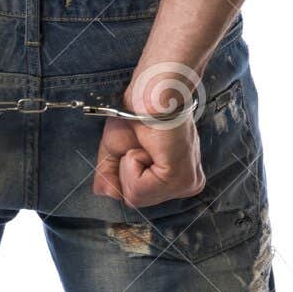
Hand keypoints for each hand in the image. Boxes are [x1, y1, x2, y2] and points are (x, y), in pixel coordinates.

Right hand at [92, 94, 204, 209]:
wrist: (152, 90)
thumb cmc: (138, 110)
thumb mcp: (117, 147)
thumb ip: (110, 174)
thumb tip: (105, 193)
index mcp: (178, 179)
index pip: (139, 196)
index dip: (125, 171)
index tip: (136, 146)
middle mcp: (187, 185)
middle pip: (136, 200)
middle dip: (127, 169)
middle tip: (141, 144)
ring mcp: (186, 184)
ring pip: (136, 197)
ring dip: (129, 165)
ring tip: (146, 143)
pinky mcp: (178, 178)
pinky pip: (138, 190)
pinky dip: (131, 163)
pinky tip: (147, 145)